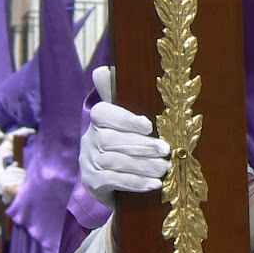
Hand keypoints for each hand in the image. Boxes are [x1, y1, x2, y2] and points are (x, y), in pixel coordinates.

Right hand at [80, 65, 169, 206]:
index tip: (148, 125)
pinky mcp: (93, 181)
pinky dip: (136, 182)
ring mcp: (88, 161)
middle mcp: (88, 138)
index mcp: (96, 118)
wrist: (104, 176)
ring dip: (142, 165)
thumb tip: (106, 69)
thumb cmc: (120, 139)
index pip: (104, 114)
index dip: (125, 119)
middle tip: (165, 150)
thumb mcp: (121, 117)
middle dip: (142, 146)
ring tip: (163, 167)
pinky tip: (154, 183)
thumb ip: (117, 95)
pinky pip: (114, 181)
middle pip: (112, 140)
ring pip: (114, 161)